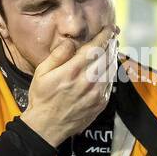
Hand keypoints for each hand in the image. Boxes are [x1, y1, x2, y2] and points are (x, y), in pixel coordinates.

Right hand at [21, 25, 118, 146]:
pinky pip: (111, 82)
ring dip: (114, 56)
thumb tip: (71, 41)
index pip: (95, 47)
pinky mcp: (101, 103)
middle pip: (107, 56)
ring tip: (112, 48)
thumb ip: (58, 55)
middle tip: (113, 35)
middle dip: (111, 43)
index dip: (105, 36)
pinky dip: (112, 71)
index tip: (110, 28)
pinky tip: (108, 66)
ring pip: (112, 68)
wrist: (47, 127)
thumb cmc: (42, 97)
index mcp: (72, 70)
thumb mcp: (42, 72)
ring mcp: (97, 93)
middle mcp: (88, 80)